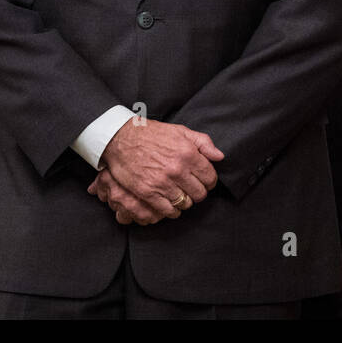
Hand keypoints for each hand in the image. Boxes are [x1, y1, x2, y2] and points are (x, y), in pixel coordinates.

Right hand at [96, 118, 222, 223]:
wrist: (122, 138)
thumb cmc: (152, 134)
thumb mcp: (181, 131)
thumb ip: (203, 143)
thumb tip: (219, 156)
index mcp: (188, 153)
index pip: (210, 177)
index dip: (209, 181)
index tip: (205, 182)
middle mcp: (177, 169)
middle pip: (199, 194)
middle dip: (198, 192)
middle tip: (192, 189)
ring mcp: (162, 182)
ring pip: (184, 203)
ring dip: (184, 202)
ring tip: (180, 195)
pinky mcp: (147, 192)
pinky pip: (167, 210)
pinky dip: (171, 211)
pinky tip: (170, 204)